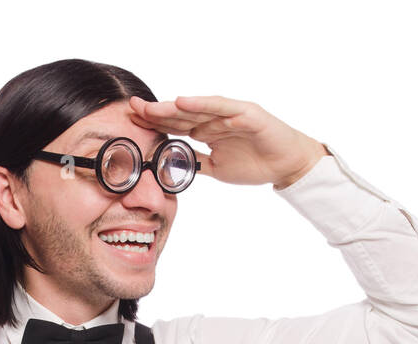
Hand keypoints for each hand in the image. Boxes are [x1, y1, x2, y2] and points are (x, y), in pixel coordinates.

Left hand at [128, 94, 329, 189]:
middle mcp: (215, 118)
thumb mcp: (217, 168)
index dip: (154, 122)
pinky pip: (223, 107)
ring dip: (174, 106)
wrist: (286, 164)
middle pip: (181, 113)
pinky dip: (204, 104)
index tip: (130, 120)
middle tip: (133, 108)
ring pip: (198, 107)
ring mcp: (230, 114)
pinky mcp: (247, 114)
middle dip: (157, 111)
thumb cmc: (256, 162)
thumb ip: (196, 164)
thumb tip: (172, 168)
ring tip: (153, 106)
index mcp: (207, 130)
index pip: (175, 124)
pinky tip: (185, 101)